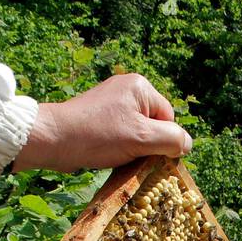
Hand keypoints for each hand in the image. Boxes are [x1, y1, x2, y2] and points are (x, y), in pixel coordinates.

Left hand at [13, 73, 191, 172]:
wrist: (54, 139)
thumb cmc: (99, 136)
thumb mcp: (142, 139)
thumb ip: (171, 139)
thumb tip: (188, 144)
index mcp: (140, 86)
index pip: (169, 119)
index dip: (162, 140)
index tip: (143, 150)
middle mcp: (127, 88)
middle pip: (154, 125)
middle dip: (146, 144)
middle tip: (128, 154)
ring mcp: (111, 101)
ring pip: (137, 132)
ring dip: (132, 148)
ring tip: (115, 154)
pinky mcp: (99, 115)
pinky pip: (121, 133)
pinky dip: (118, 147)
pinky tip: (107, 153)